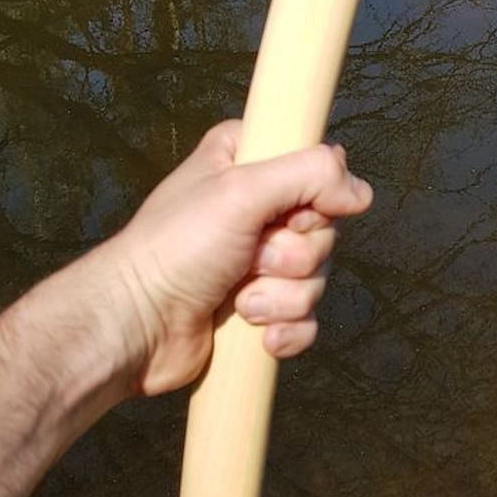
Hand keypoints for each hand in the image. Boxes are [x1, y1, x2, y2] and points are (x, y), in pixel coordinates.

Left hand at [98, 121, 372, 395]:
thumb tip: (361, 192)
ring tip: (240, 300)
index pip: (316, 165)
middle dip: (292, 254)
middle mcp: (256, 208)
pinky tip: (256, 334)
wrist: (136, 326)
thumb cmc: (174, 249)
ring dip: (282, 296)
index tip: (285, 213)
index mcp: (246, 163)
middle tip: (250, 256)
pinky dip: (286, 329)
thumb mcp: (242, 190)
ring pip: (317, 276)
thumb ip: (310, 174)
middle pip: (323, 227)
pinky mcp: (259, 309)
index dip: (313, 195)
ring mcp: (257, 261)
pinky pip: (306, 319)